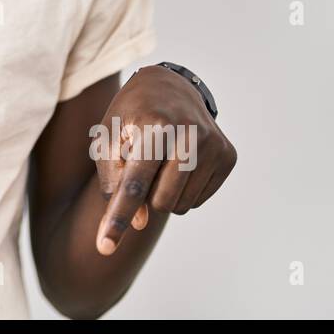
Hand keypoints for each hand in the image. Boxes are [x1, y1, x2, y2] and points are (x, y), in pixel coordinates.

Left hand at [92, 65, 235, 254]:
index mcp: (154, 127)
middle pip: (160, 202)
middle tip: (143, 164)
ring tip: (162, 159)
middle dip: (146, 195)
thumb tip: (139, 221)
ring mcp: (214, 145)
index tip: (104, 248)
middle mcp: (190, 135)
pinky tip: (180, 162)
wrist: (169, 85)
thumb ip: (114, 180)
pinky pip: (198, 199)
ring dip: (164, 192)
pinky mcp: (228, 156)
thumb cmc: (130, 115)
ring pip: (180, 205)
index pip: (133, 183)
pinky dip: (183, 189)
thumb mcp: (108, 137)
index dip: (118, 217)